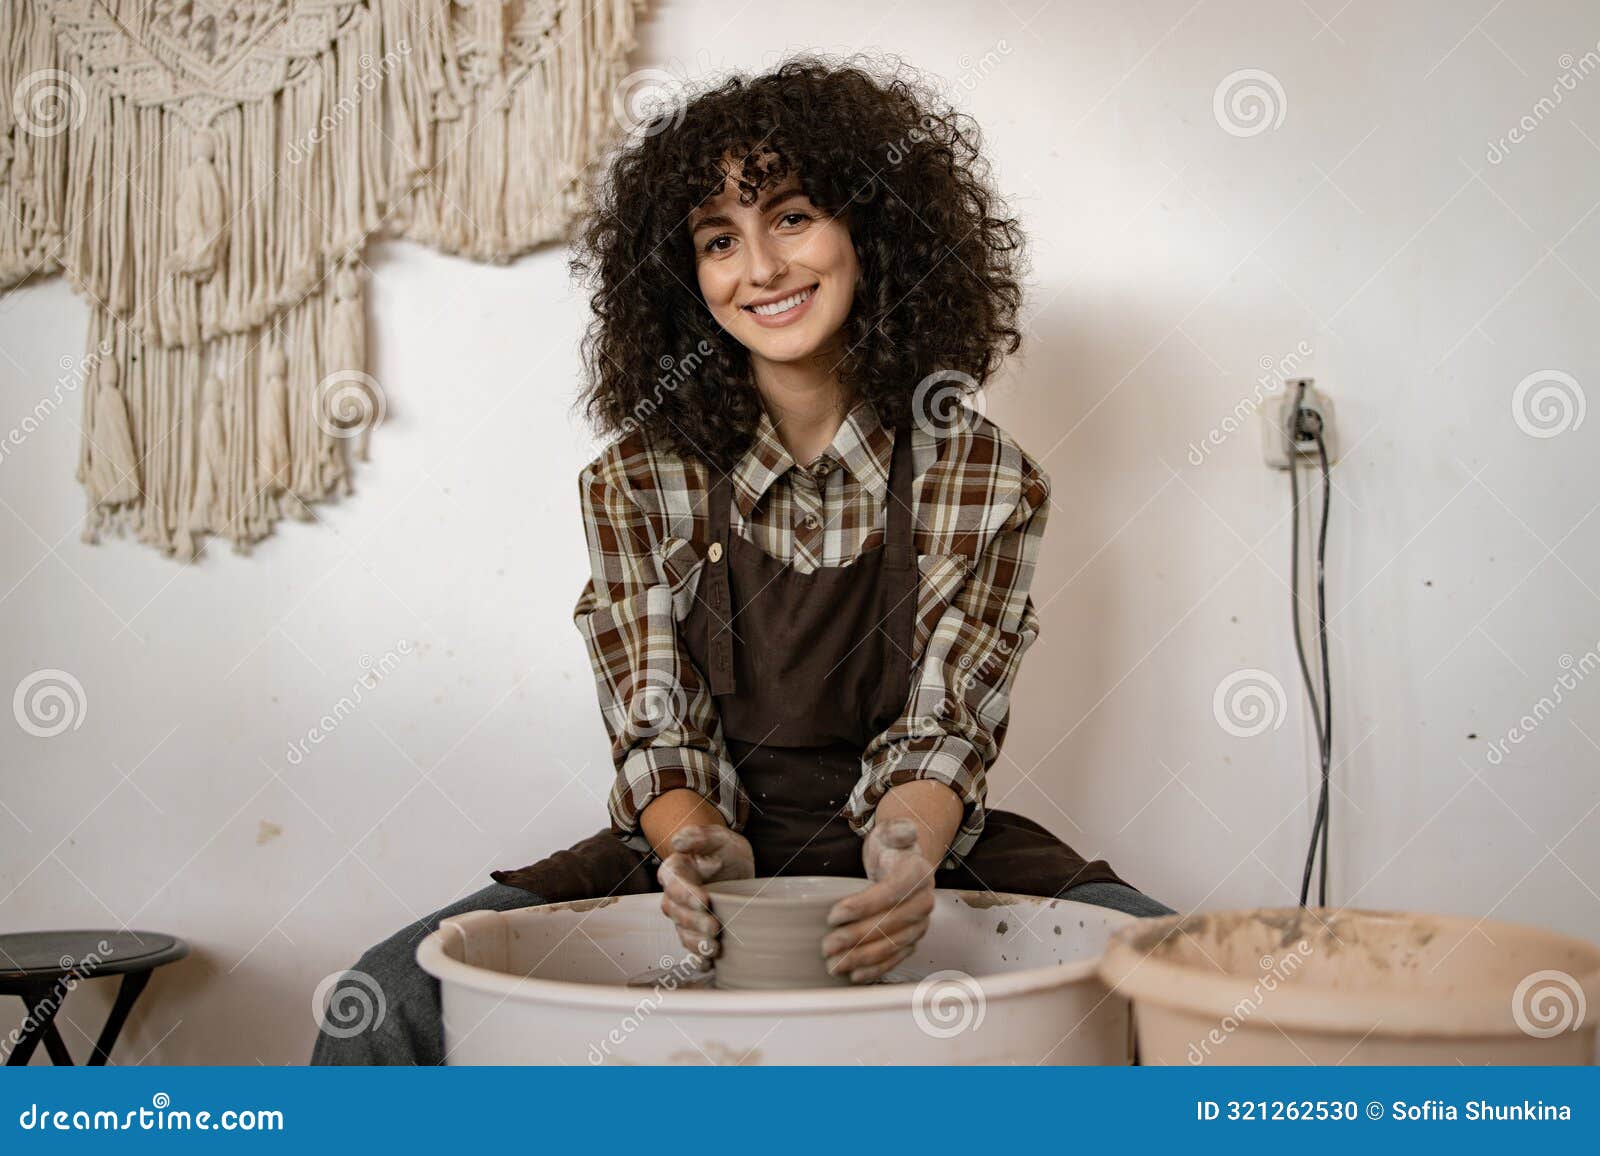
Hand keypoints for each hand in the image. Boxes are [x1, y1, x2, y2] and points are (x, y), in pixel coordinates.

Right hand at [656, 824, 754, 963]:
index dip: (685, 894)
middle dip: (693, 922)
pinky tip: (708, 964)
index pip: (673, 883)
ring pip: (682, 932)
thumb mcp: (720, 837)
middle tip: (714, 927)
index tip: (705, 901)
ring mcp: (685, 916)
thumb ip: (701, 836)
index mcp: (676, 870)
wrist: (737, 869)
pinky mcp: (696, 932)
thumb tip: (678, 841)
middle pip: (676, 912)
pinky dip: (698, 959)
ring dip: (696, 944)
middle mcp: (676, 895)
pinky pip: (691, 949)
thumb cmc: (726, 852)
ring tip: (713, 949)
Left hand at [821, 817, 936, 982]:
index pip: (890, 893)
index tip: (833, 915)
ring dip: (862, 958)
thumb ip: (897, 830)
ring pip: (891, 946)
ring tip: (834, 964)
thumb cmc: (891, 850)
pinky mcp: (913, 940)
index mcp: (917, 874)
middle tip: (827, 945)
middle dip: (855, 938)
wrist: (906, 865)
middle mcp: (923, 902)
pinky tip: (855, 975)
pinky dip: (876, 969)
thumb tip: (906, 831)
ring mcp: (920, 925)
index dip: (862, 906)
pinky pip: (895, 959)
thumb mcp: (891, 832)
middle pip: (889, 924)